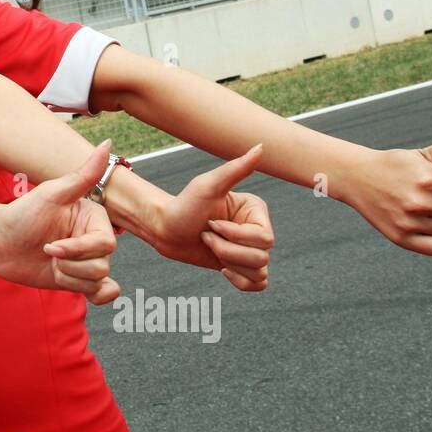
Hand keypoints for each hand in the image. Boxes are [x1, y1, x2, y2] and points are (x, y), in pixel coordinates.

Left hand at [0, 139, 119, 302]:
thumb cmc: (22, 214)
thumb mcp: (52, 194)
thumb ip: (83, 175)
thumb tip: (108, 143)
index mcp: (94, 219)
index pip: (105, 244)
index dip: (78, 250)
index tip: (51, 246)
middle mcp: (94, 239)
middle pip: (102, 264)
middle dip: (70, 264)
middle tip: (46, 251)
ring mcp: (86, 260)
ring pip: (96, 279)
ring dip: (67, 276)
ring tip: (49, 262)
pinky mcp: (77, 279)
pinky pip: (103, 292)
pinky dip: (100, 295)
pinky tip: (93, 293)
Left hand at [146, 145, 272, 290]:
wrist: (165, 228)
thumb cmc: (184, 204)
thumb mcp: (207, 186)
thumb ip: (235, 168)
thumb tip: (261, 146)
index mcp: (256, 210)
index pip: (265, 238)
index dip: (236, 236)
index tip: (212, 225)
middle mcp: (258, 229)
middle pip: (262, 257)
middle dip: (228, 251)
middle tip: (206, 237)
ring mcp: (250, 248)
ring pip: (259, 271)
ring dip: (228, 262)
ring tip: (210, 247)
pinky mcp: (242, 266)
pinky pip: (258, 284)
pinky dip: (241, 282)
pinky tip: (222, 270)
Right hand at [339, 125, 431, 255]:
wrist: (356, 177)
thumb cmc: (394, 165)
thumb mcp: (421, 155)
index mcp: (429, 179)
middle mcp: (419, 201)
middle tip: (426, 195)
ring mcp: (408, 221)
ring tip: (417, 207)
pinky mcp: (400, 237)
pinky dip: (431, 240)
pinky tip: (419, 225)